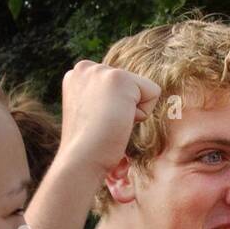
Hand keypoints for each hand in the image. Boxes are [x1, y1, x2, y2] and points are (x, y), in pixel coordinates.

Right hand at [57, 61, 161, 178]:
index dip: (114, 110)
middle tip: (104, 127)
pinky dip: (141, 115)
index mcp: (75, 77)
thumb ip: (101, 101)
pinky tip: (119, 122)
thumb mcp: (90, 116)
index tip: (96, 124)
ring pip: (141, 89)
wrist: (81, 160)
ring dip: (131, 114)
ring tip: (110, 125)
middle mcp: (84, 68)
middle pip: (130, 86)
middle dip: (123, 110)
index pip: (116, 87)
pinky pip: (153, 93)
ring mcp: (100, 71)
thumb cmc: (88, 149)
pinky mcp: (118, 78)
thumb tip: (123, 107)